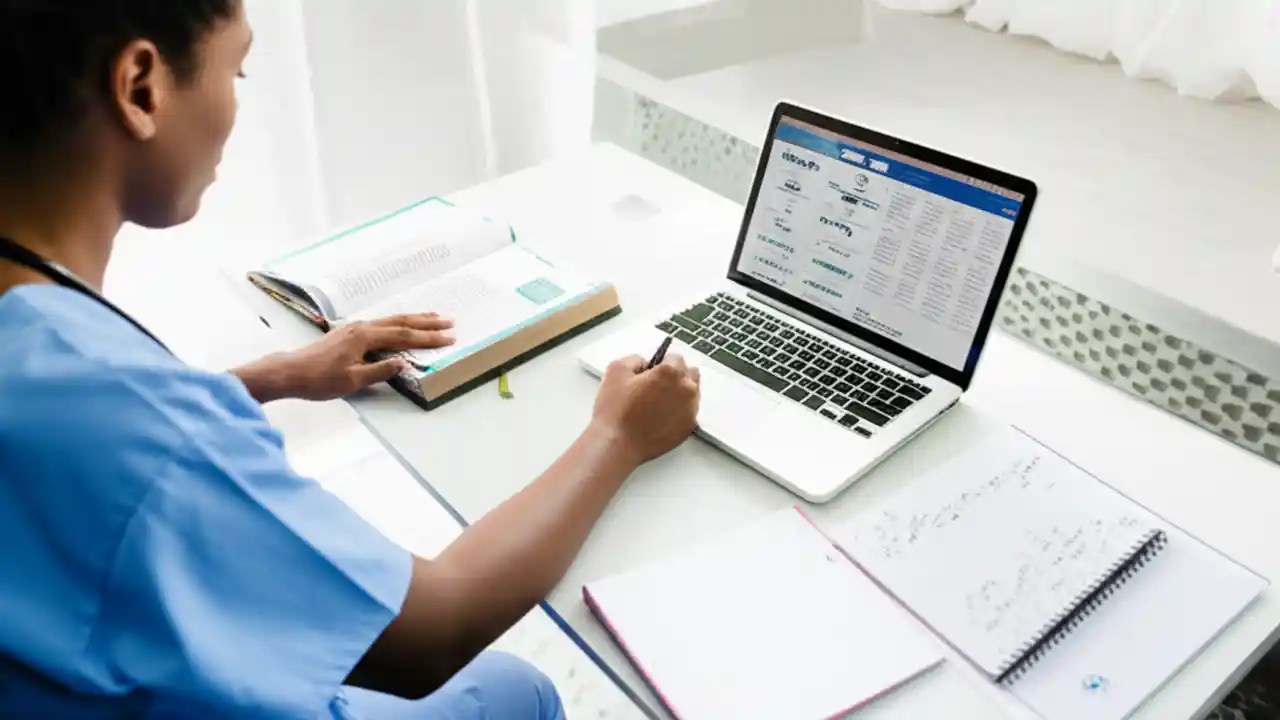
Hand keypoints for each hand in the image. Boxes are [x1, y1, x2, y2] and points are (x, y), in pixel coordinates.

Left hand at [234, 313, 454, 401]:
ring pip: (391, 320)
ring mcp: (355, 328)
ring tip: (432, 317)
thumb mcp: (352, 380)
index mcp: (365, 337)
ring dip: (414, 319)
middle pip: (401, 322)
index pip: (404, 336)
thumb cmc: (318, 379)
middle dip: (427, 322)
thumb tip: (403, 364)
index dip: (428, 338)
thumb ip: (380, 371)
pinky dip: (398, 323)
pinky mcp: (349, 333)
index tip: (448, 337)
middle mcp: (362, 327)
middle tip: (449, 321)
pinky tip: (402, 325)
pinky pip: (381, 324)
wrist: (289, 372)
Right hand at [590, 353, 700, 464]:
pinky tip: (661, 417)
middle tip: (656, 386)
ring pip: (692, 393)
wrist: (618, 444)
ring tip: (658, 403)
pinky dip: (679, 411)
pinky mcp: (688, 428)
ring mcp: (690, 410)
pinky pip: (689, 412)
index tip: (651, 372)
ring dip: (679, 393)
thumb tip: (645, 363)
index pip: (675, 358)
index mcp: (670, 373)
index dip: (660, 363)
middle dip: (676, 376)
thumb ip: (635, 359)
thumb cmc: (616, 411)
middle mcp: (685, 390)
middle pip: (690, 373)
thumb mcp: (616, 370)